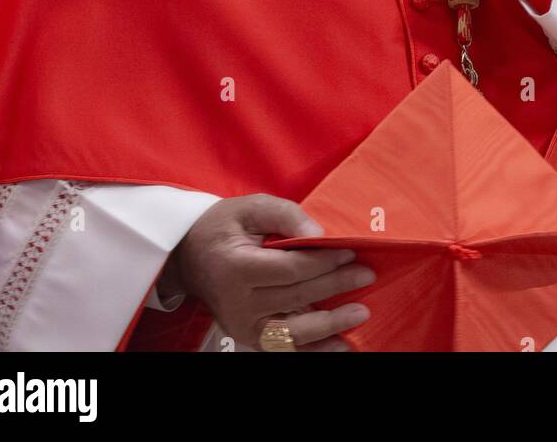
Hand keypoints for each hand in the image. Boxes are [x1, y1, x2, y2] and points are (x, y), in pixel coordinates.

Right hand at [158, 193, 373, 351]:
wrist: (189, 257)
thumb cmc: (223, 227)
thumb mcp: (250, 207)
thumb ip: (285, 215)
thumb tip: (319, 234)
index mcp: (237, 267)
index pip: (290, 269)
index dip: (323, 261)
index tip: (350, 250)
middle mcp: (238, 303)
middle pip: (297, 296)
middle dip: (335, 285)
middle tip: (366, 274)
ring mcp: (243, 325)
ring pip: (294, 331)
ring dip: (331, 324)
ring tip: (361, 313)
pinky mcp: (248, 337)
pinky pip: (286, 347)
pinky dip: (315, 349)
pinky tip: (341, 344)